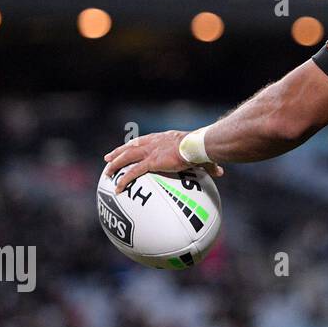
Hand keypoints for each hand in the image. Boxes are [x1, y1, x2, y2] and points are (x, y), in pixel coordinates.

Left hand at [103, 131, 223, 193]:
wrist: (198, 146)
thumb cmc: (203, 149)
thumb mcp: (203, 156)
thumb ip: (209, 165)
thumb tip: (220, 173)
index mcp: (164, 138)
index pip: (145, 140)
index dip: (135, 144)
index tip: (126, 148)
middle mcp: (154, 143)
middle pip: (131, 146)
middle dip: (118, 152)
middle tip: (107, 158)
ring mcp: (151, 152)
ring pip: (127, 157)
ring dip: (115, 165)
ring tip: (107, 174)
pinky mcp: (151, 162)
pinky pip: (133, 173)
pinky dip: (124, 180)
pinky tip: (118, 188)